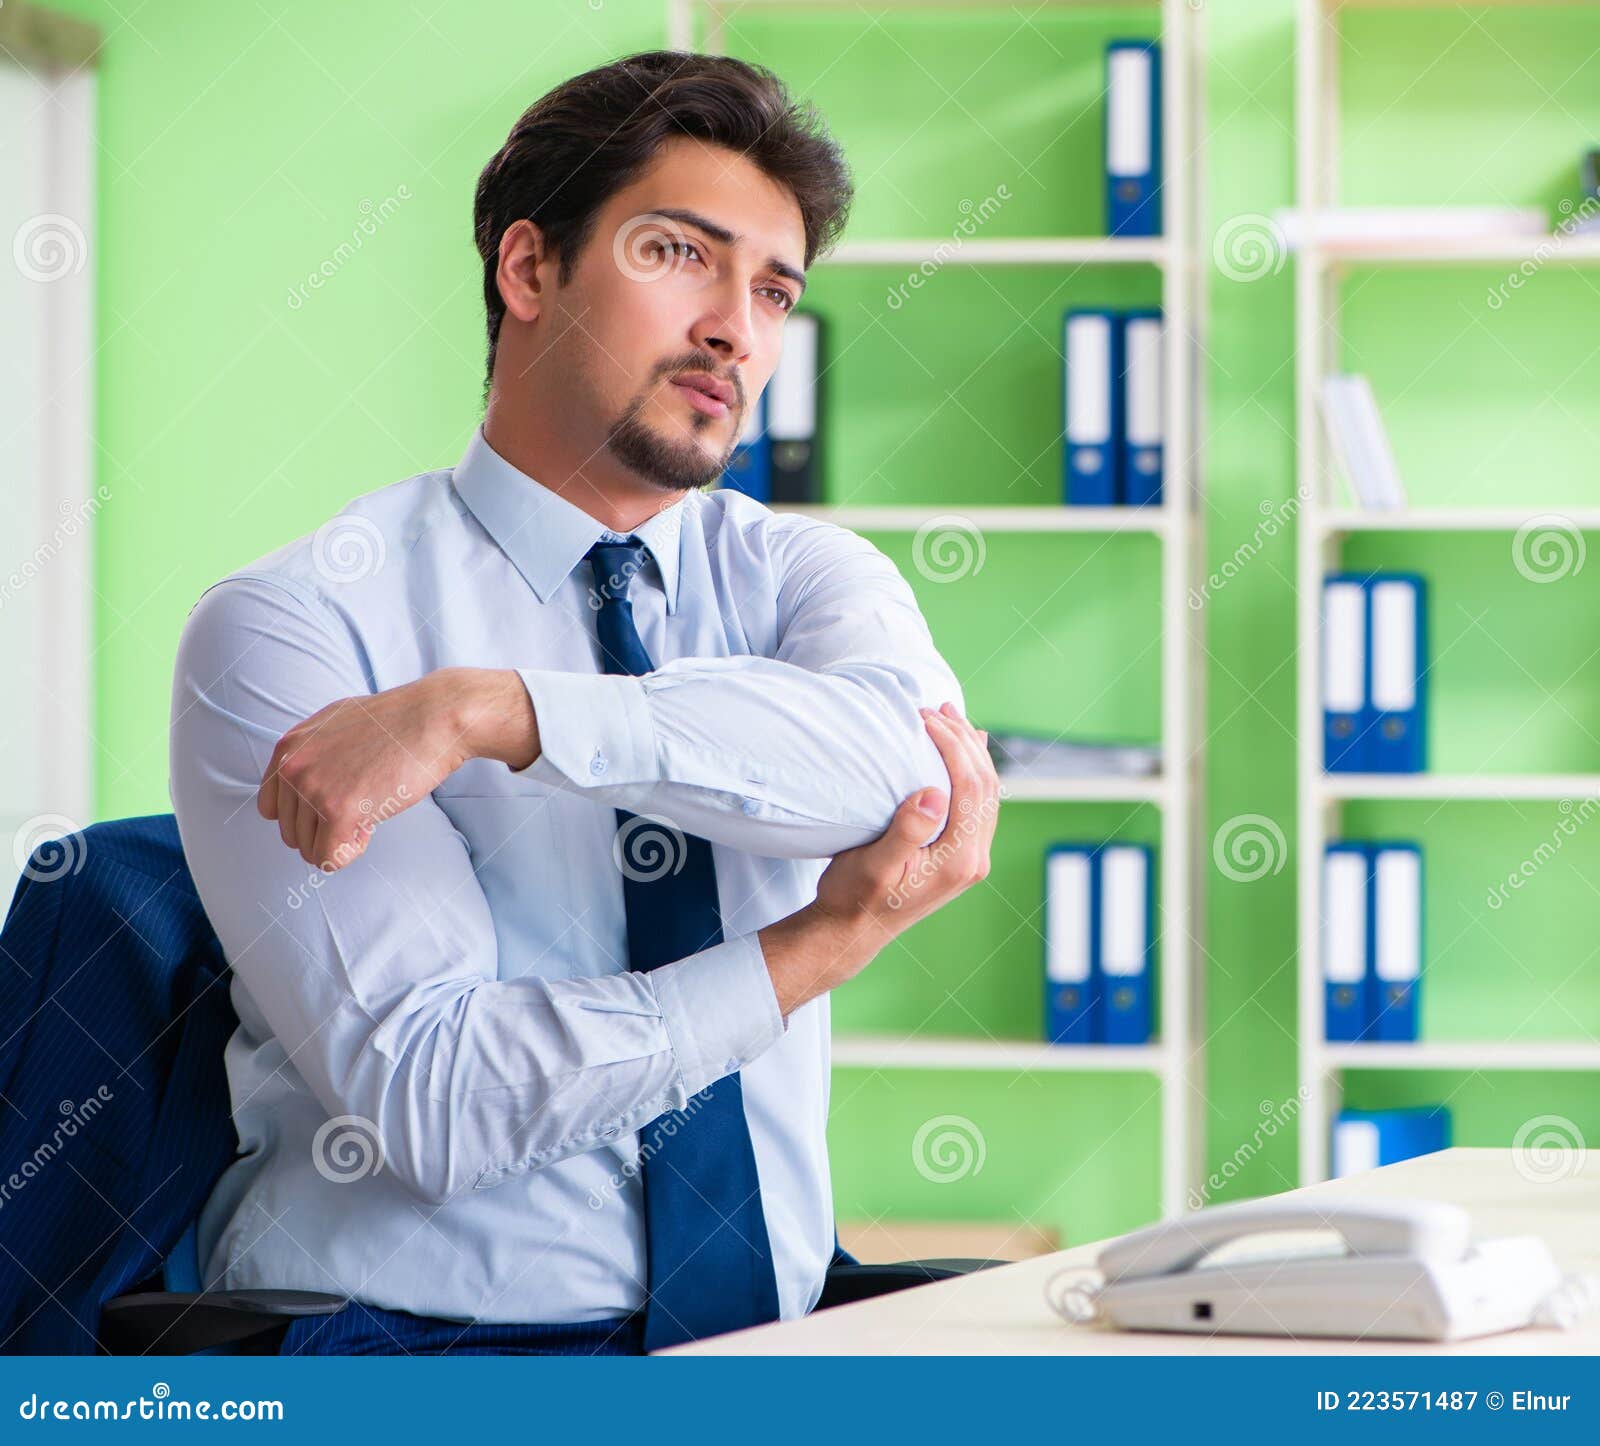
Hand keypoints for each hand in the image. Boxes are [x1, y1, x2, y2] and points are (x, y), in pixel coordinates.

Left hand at [256, 667, 538, 870]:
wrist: (434, 717)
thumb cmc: (399, 721)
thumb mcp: (336, 724)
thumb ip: (312, 753)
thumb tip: (308, 786)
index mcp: (288, 747)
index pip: (272, 809)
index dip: (307, 815)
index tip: (339, 802)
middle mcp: (292, 768)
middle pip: (292, 834)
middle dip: (327, 830)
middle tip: (364, 805)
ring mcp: (313, 789)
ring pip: (309, 850)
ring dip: (342, 840)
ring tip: (371, 810)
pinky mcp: (338, 812)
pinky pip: (329, 860)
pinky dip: (351, 852)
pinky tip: (372, 824)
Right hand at [758, 702, 999, 1015]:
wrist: (851, 931)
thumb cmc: (854, 897)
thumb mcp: (874, 864)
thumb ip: (907, 831)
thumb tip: (935, 793)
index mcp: (959, 859)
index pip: (970, 788)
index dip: (952, 746)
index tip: (924, 718)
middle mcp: (974, 859)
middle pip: (986, 785)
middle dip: (964, 740)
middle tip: (938, 708)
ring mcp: (970, 857)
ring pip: (987, 792)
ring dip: (971, 751)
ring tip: (950, 717)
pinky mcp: (960, 854)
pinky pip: (977, 804)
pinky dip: (970, 770)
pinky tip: (963, 750)